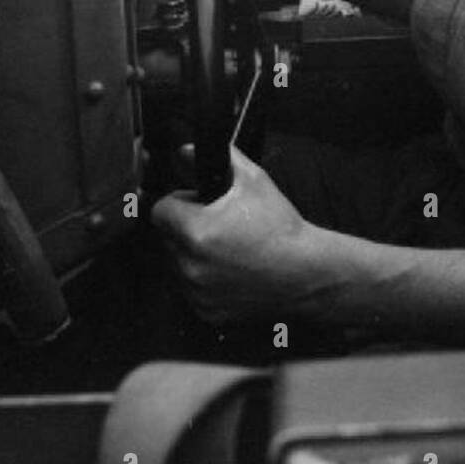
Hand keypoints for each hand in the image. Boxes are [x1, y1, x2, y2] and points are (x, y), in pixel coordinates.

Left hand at [151, 147, 324, 323]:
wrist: (305, 274)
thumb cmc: (280, 227)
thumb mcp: (253, 181)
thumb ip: (219, 160)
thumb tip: (185, 151)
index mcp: (195, 231)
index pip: (159, 211)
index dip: (177, 203)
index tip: (195, 204)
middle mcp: (189, 265)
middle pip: (167, 238)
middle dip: (184, 228)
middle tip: (215, 224)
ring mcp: (196, 293)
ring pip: (177, 265)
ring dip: (191, 255)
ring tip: (225, 247)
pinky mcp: (205, 312)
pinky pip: (191, 290)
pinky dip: (204, 280)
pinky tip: (230, 270)